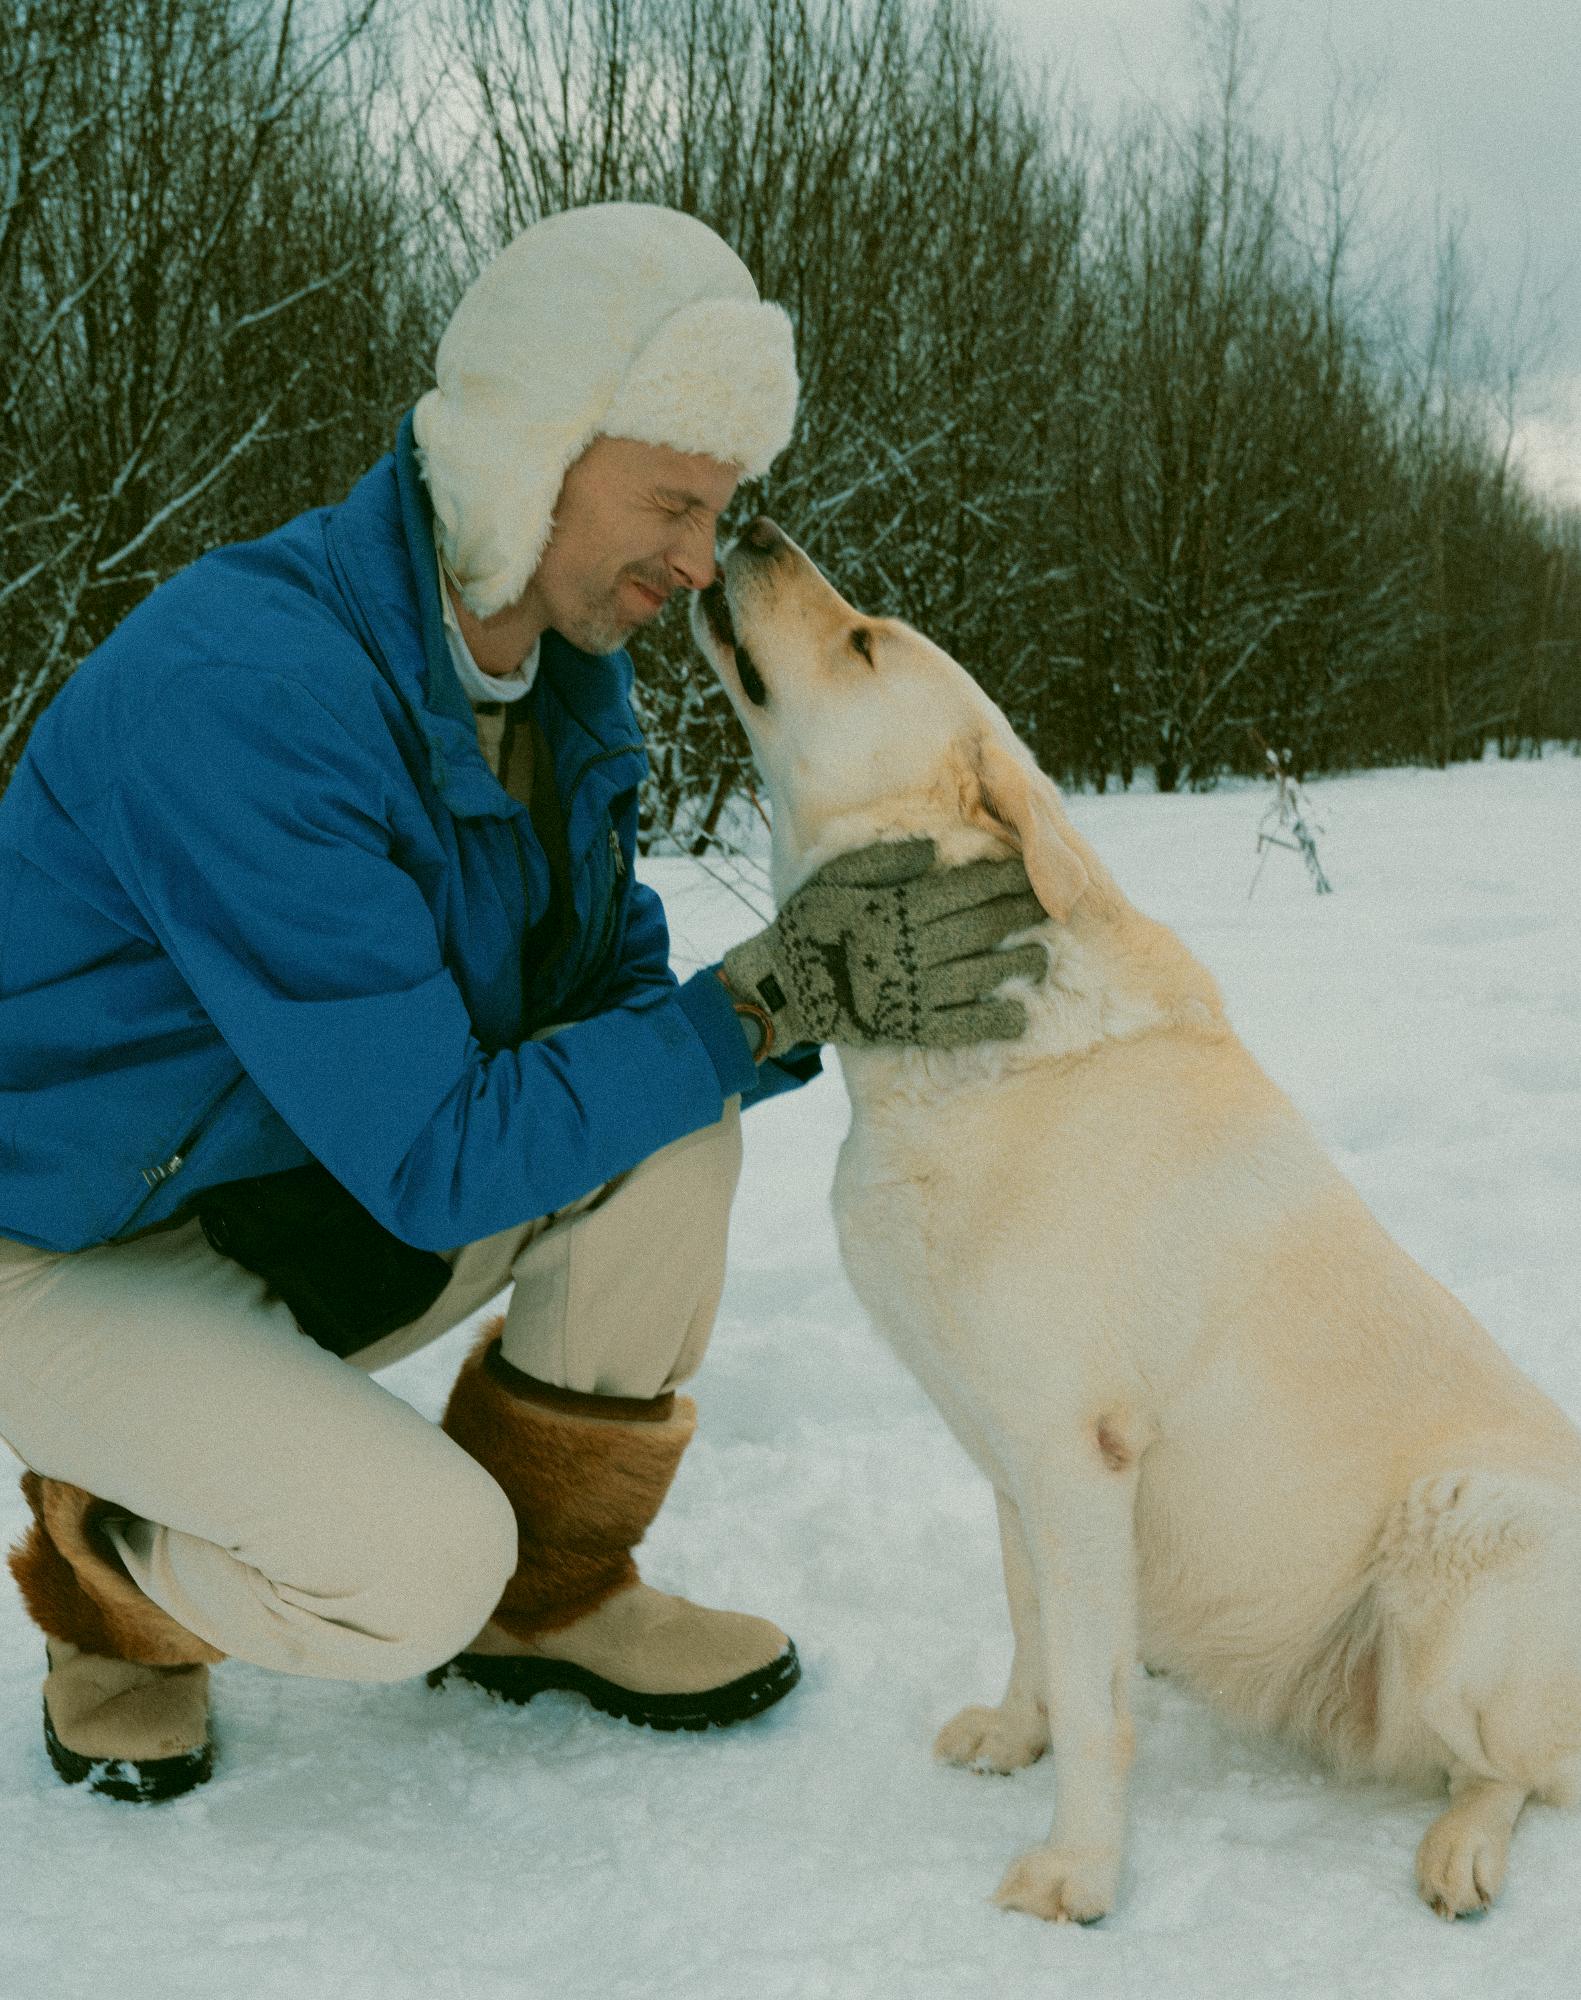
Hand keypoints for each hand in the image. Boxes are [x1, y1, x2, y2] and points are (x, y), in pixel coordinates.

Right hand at [721, 839, 1046, 1051]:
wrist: (781, 988)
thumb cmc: (808, 924)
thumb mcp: (835, 877)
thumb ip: (885, 861)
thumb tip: (935, 849)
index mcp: (898, 906)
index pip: (965, 889)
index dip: (1004, 880)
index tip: (1031, 873)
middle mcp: (913, 945)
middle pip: (982, 926)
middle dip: (1020, 914)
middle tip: (1051, 909)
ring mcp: (914, 987)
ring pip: (981, 973)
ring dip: (1017, 965)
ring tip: (1041, 959)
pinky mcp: (910, 1025)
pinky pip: (961, 1024)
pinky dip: (992, 1021)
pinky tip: (1018, 1017)